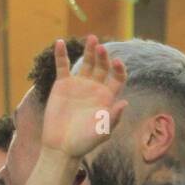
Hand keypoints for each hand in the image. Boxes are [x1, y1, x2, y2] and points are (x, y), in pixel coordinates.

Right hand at [40, 35, 127, 159]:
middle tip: (100, 47)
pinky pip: (62, 66)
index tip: (116, 62)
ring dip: (89, 50)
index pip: (117, 77)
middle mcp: (95, 88)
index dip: (118, 69)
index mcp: (108, 97)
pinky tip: (59, 43)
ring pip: (86, 63)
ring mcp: (78, 85)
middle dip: (103, 56)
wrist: (61, 146)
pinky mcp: (62, 85)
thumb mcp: (102, 131)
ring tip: (91, 38)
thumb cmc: (84, 142)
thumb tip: (124, 102)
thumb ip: (113, 117)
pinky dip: (61, 54)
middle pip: (102, 66)